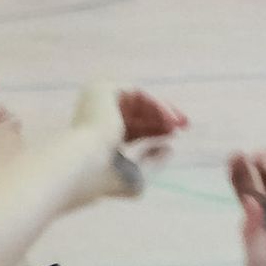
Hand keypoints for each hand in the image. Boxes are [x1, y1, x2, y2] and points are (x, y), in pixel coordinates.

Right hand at [68, 83, 183, 201]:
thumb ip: (153, 163)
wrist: (81, 165)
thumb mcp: (135, 176)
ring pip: (138, 102)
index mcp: (92, 138)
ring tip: (181, 125)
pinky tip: (170, 120)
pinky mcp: (101, 89)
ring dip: (162, 113)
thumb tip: (169, 148)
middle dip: (161, 120)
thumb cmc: (105, 176)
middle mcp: (90, 117)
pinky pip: (138, 94)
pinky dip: (156, 106)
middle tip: (184, 126)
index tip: (173, 136)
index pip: (127, 129)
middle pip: (134, 113)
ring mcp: (94, 101)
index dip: (153, 131)